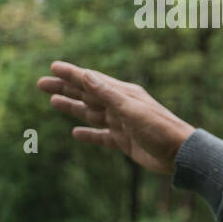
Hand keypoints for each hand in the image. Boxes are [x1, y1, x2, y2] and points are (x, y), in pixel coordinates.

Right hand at [37, 61, 195, 174]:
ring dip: (73, 107)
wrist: (181, 154)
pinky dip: (88, 134)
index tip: (53, 67)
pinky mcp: (125, 141)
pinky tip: (75, 133)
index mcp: (124, 94)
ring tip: (53, 101)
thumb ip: (107, 94)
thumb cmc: (160, 129)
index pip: (92, 80)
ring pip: (91, 114)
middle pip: (87, 95)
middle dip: (65, 88)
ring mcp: (122, 124)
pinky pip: (102, 136)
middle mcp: (122, 106)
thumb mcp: (131, 109)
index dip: (72, 74)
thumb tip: (86, 75)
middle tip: (41, 83)